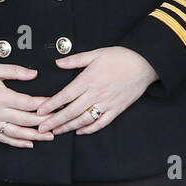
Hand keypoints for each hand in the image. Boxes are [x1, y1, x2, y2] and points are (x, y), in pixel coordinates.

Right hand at [0, 63, 50, 146]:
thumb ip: (16, 71)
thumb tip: (34, 74)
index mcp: (1, 96)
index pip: (29, 103)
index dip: (45, 104)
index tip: (57, 103)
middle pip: (26, 120)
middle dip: (45, 122)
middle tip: (59, 121)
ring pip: (17, 133)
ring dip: (35, 136)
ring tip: (49, 137)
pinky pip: (3, 138)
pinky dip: (17, 143)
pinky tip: (28, 144)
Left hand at [34, 46, 157, 135]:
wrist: (145, 63)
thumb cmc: (120, 57)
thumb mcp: (96, 53)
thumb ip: (75, 60)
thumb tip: (58, 62)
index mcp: (89, 79)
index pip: (65, 95)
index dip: (51, 104)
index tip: (40, 111)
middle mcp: (96, 93)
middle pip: (71, 111)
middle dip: (55, 121)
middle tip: (41, 128)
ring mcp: (107, 103)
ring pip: (84, 119)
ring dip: (69, 127)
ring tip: (56, 131)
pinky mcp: (117, 109)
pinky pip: (102, 122)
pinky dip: (90, 129)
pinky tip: (80, 132)